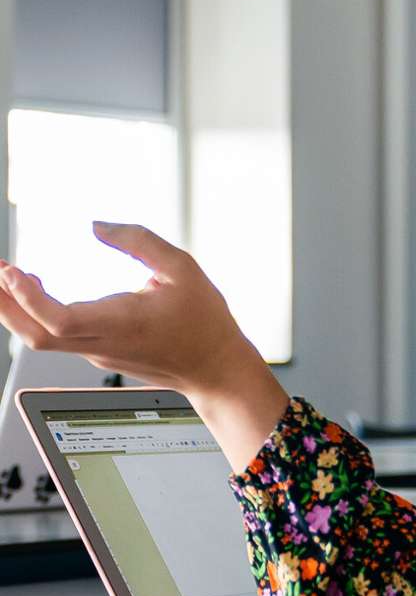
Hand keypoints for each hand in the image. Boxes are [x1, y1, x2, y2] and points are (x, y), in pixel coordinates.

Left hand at [0, 222, 252, 396]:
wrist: (215, 369)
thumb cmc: (204, 322)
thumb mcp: (183, 269)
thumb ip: (139, 242)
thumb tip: (97, 226)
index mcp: (122, 323)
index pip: (61, 320)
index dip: (30, 298)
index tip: (12, 272)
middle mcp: (103, 343)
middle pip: (36, 335)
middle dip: (5, 306)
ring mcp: (97, 351)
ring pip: (41, 338)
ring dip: (15, 309)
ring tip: (1, 276)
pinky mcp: (99, 352)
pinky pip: (57, 335)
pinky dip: (35, 312)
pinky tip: (31, 289)